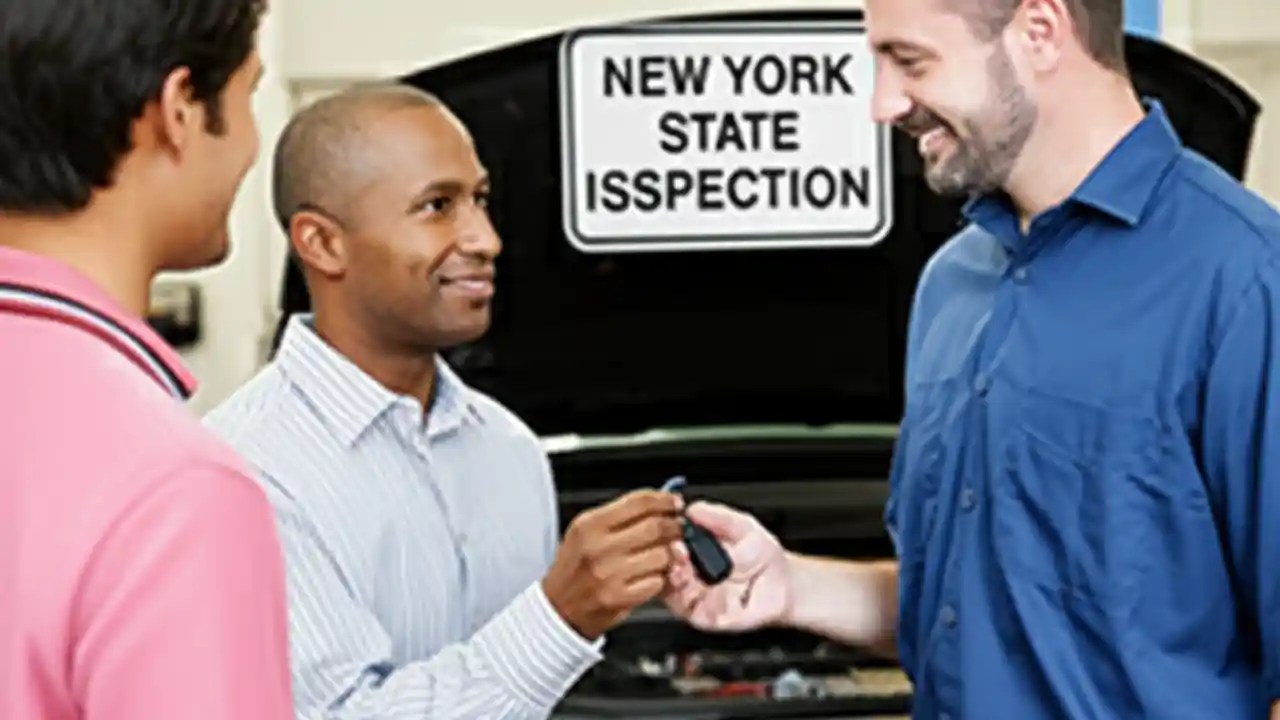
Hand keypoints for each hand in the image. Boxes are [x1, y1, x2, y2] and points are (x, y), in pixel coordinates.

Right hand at [543, 489, 683, 639]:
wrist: (558, 609)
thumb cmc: (575, 569)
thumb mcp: (585, 532)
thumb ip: (619, 516)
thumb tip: (658, 503)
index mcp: (590, 525)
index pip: (638, 502)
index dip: (664, 500)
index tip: (676, 503)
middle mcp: (598, 547)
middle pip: (654, 526)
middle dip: (674, 526)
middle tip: (679, 528)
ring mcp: (609, 574)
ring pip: (661, 555)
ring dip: (670, 555)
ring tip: (666, 554)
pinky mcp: (619, 598)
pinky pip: (657, 581)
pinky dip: (662, 578)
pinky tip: (654, 575)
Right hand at [663, 501, 791, 631]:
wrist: (786, 585)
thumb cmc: (762, 557)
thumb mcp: (741, 526)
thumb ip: (718, 516)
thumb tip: (692, 508)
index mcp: (691, 553)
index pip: (664, 545)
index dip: (662, 537)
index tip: (668, 527)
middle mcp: (688, 576)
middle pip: (661, 568)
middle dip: (663, 557)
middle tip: (675, 547)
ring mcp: (695, 597)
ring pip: (668, 590)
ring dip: (671, 576)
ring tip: (681, 563)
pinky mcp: (705, 617)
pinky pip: (686, 610)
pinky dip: (685, 597)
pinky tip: (692, 583)